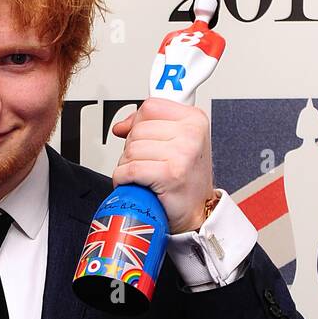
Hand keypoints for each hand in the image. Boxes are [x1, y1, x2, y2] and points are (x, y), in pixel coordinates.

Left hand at [110, 97, 214, 232]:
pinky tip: (136, 183)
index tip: (144, 137)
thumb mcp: (177, 143)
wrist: (196, 211)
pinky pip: (130, 169)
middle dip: (133, 149)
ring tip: (145, 175)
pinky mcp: (170, 174)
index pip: (150, 107)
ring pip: (131, 149)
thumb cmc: (186, 180)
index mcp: (194, 119)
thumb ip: (150, 126)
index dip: (138, 123)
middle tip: (148, 163)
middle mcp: (191, 134)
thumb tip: (122, 125)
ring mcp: (182, 153)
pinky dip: (124, 179)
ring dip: (128, 166)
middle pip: (138, 129)